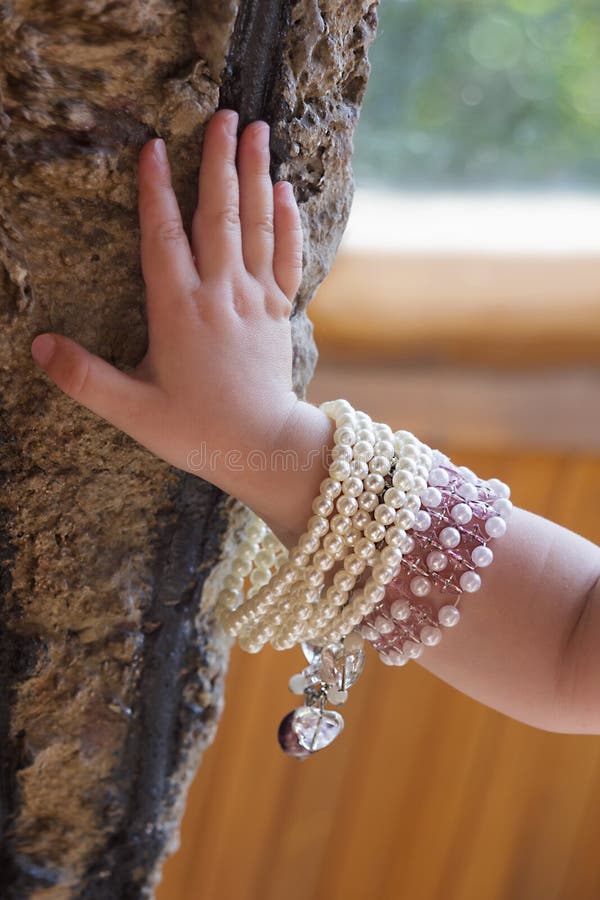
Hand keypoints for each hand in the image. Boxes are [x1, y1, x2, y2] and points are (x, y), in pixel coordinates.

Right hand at [31, 108, 333, 543]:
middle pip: (219, 215)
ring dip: (256, 175)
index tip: (155, 146)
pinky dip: (288, 221)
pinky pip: (287, 257)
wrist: (264, 447)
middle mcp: (221, 294)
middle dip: (219, 162)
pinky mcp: (280, 312)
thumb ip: (85, 378)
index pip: (163, 237)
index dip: (156, 190)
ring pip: (257, 225)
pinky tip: (287, 190)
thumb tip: (38, 345)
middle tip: (224, 114)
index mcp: (180, 311)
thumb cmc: (197, 431)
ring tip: (258, 130)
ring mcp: (256, 300)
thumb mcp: (133, 410)